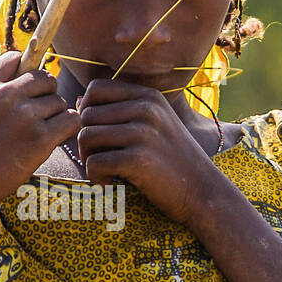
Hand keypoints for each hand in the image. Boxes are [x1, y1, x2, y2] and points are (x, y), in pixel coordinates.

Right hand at [0, 50, 81, 216]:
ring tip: (37, 136)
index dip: (25, 74)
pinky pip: (71, 121)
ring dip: (55, 117)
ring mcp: (25, 116)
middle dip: (45, 96)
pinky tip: (53, 141)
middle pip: (45, 79)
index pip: (17, 59)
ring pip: (60, 102)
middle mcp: (5, 94)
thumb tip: (21, 73)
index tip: (24, 92)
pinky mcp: (41, 139)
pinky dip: (67, 130)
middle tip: (36, 118)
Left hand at [74, 79, 218, 227]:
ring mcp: (143, 132)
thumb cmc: (174, 160)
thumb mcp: (156, 124)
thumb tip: (77, 103)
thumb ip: (122, 110)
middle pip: (86, 115)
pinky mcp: (138, 159)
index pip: (95, 88)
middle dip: (85, 140)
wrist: (204, 192)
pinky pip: (94, 163)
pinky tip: (110, 183)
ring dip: (88, 159)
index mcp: (148, 96)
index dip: (86, 110)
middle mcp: (146, 108)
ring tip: (105, 171)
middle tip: (100, 159)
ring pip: (86, 137)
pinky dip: (95, 177)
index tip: (98, 134)